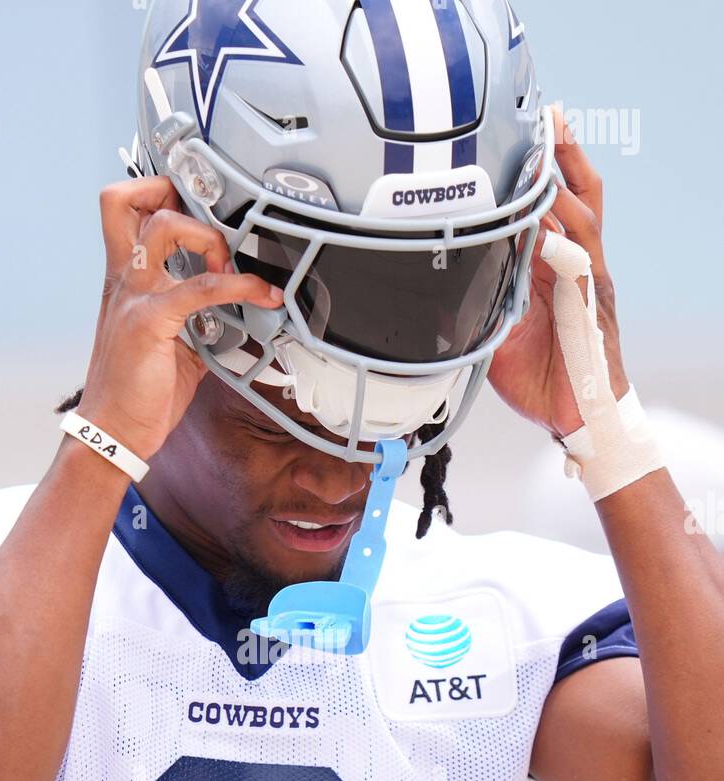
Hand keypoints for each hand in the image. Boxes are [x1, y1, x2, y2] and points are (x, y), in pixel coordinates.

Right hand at [77, 176, 281, 462]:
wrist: (114, 431)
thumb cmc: (138, 393)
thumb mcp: (171, 344)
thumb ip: (197, 319)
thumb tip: (236, 312)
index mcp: (125, 281)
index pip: (124, 212)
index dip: (158, 197)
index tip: (199, 215)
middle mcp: (123, 280)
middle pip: (124, 199)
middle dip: (170, 194)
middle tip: (208, 227)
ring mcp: (134, 296)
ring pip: (163, 225)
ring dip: (208, 236)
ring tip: (231, 266)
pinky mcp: (150, 321)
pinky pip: (201, 286)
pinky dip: (239, 285)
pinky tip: (261, 295)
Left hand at [488, 107, 629, 439]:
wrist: (575, 418)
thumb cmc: (538, 379)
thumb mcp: (494, 333)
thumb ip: (473, 304)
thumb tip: (433, 291)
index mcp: (556, 270)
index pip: (554, 210)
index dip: (545, 173)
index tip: (528, 137)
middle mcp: (578, 268)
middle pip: (578, 198)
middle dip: (564, 157)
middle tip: (549, 116)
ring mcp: (590, 283)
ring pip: (583, 218)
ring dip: (567, 181)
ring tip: (555, 144)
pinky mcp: (592, 305)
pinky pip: (581, 260)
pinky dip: (566, 236)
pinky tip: (551, 214)